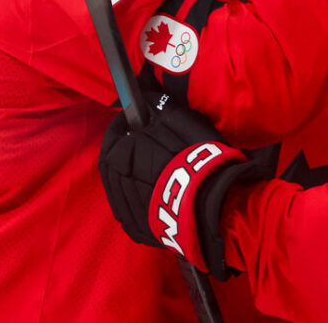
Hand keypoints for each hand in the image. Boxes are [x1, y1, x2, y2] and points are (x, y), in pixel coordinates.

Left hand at [99, 91, 271, 279]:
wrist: (215, 206)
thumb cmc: (198, 159)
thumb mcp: (181, 121)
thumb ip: (158, 106)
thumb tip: (146, 97)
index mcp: (121, 156)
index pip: (114, 135)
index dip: (123, 123)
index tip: (132, 117)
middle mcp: (116, 186)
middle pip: (111, 164)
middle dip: (122, 149)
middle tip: (138, 141)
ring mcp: (126, 211)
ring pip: (118, 189)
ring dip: (127, 175)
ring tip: (148, 167)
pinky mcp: (138, 230)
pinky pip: (129, 210)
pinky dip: (135, 197)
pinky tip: (150, 191)